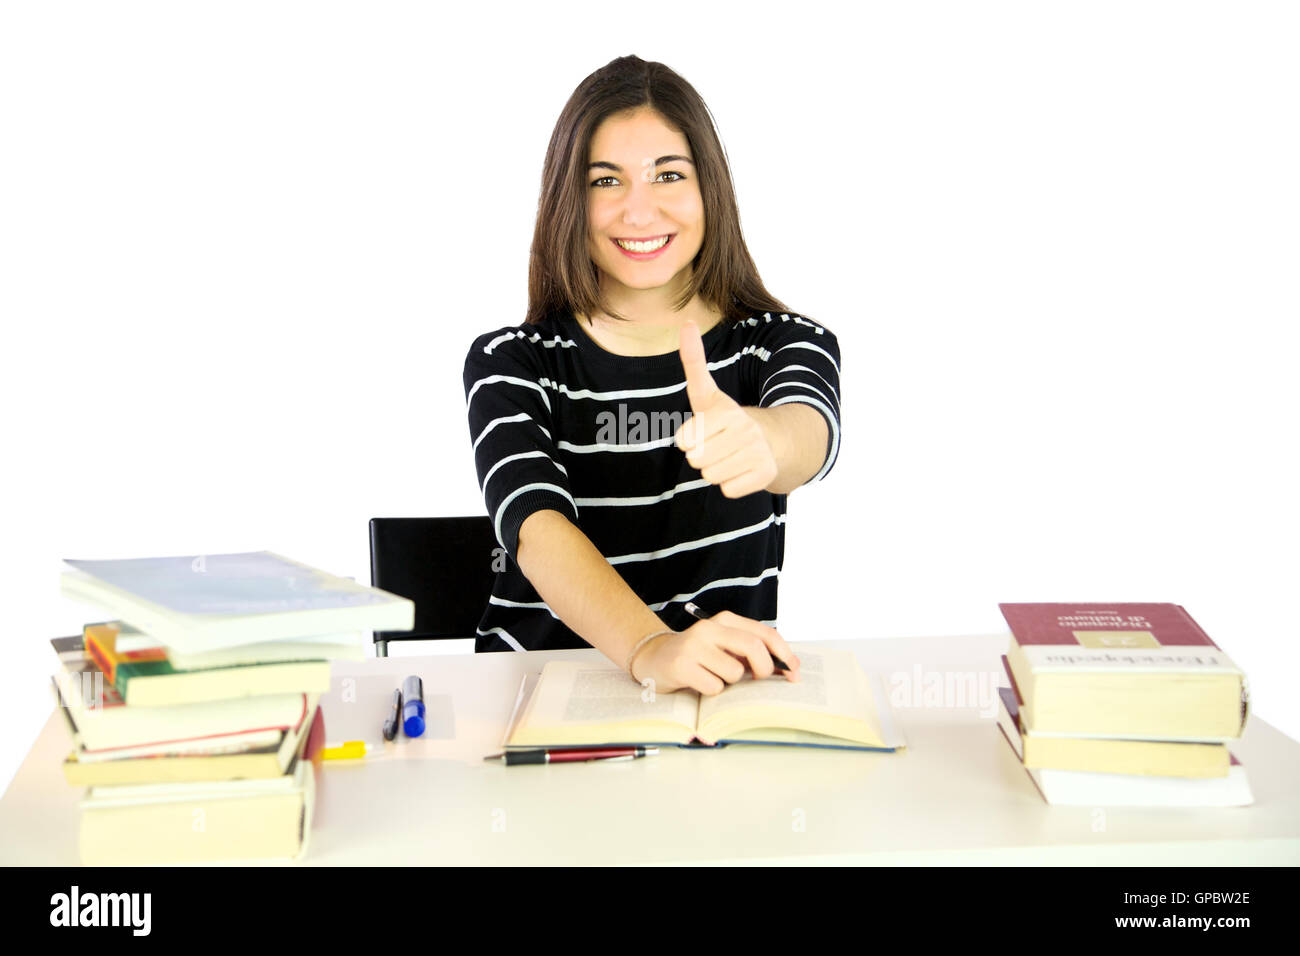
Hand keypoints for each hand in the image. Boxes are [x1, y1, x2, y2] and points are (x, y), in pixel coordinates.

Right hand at [630, 611, 800, 694]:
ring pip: (734, 673)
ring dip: (730, 683)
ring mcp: (694, 646)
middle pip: (754, 649)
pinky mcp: (682, 665)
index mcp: (725, 620)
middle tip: (758, 680)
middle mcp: (710, 628)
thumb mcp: (725, 646)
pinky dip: (712, 691)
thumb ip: (752, 652)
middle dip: (764, 670)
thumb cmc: (698, 656)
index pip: (765, 634)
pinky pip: (714, 687)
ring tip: (713, 677)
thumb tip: (790, 668)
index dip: (785, 655)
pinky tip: (698, 683)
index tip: (794, 673)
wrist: (652, 658)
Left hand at [675, 321, 777, 497]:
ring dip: (717, 470)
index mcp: (726, 411)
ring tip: (731, 455)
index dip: (690, 439)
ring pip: (711, 477)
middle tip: (720, 444)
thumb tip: (686, 322)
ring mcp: (757, 453)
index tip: (707, 430)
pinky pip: (728, 490)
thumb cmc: (729, 418)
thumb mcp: (708, 392)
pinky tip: (743, 468)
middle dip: (703, 456)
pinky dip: (733, 483)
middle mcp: (744, 430)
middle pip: (696, 461)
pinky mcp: (765, 474)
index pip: (684, 441)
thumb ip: (693, 361)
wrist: (775, 439)